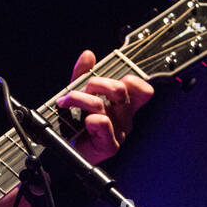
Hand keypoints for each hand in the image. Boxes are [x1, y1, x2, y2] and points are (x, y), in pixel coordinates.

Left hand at [56, 50, 153, 164]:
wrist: (63, 151)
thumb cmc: (74, 126)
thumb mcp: (78, 94)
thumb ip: (82, 75)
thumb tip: (88, 55)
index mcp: (124, 106)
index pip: (143, 90)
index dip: (131, 80)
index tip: (110, 80)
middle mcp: (125, 119)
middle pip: (120, 89)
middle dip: (94, 83)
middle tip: (78, 91)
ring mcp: (119, 133)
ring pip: (102, 104)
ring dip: (79, 99)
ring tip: (65, 103)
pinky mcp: (109, 145)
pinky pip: (102, 122)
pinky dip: (88, 118)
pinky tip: (81, 122)